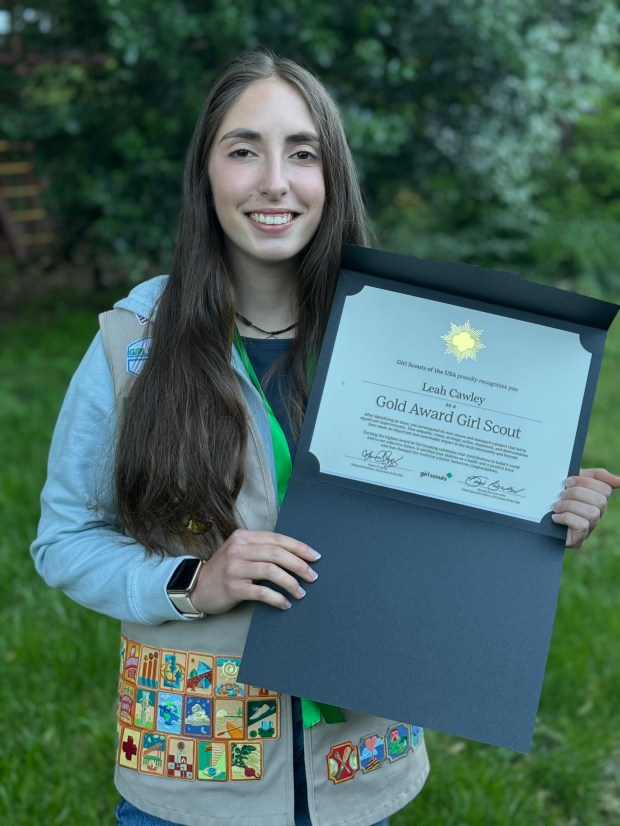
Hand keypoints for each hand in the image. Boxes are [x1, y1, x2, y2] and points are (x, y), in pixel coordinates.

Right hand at [191, 529, 319, 613]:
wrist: (197, 586)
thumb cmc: (225, 569)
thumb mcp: (240, 551)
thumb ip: (261, 549)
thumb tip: (295, 556)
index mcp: (244, 537)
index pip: (277, 539)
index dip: (299, 547)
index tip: (315, 557)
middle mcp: (239, 549)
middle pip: (277, 554)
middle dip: (299, 565)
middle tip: (312, 576)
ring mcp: (235, 568)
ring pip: (271, 571)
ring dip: (291, 583)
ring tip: (300, 593)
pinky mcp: (233, 587)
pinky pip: (262, 592)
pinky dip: (277, 598)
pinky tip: (285, 603)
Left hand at [551, 468, 619, 547]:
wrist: (534, 518)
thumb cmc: (554, 497)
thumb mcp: (572, 482)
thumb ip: (595, 476)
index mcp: (596, 498)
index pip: (605, 488)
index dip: (587, 482)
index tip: (568, 481)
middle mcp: (597, 514)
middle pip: (600, 501)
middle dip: (577, 493)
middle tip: (560, 494)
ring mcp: (589, 528)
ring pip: (592, 513)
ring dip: (570, 506)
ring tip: (555, 506)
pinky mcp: (579, 540)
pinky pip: (582, 525)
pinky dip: (566, 518)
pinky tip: (555, 517)